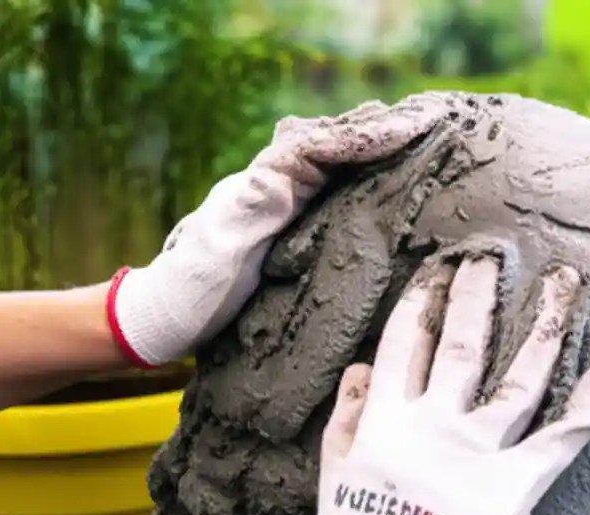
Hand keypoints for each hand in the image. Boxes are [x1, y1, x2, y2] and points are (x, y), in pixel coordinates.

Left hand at [107, 101, 439, 366]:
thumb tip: (286, 169)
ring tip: (414, 136)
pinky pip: (330, 189)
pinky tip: (382, 177)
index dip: (364, 138)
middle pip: (330, 144)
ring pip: (332, 163)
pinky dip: (360, 175)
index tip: (408, 132)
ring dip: (371, 147)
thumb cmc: (190, 292)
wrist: (163, 318)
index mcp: (262, 187)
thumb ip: (251, 211)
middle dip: (376, 131)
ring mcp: (278, 204)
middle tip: (426, 120)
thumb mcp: (220, 252)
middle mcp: (273, 186)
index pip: (320, 147)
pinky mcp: (285, 226)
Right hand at [308, 257, 589, 514]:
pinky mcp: (515, 488)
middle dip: (477, 295)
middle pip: (463, 346)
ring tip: (559, 282)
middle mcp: (435, 426)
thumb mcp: (334, 475)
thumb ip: (349, 418)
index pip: (406, 344)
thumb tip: (362, 367)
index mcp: (387, 420)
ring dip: (543, 325)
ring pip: (518, 376)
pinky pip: (561, 438)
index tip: (436, 271)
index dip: (422, 303)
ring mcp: (478, 454)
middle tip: (490, 257)